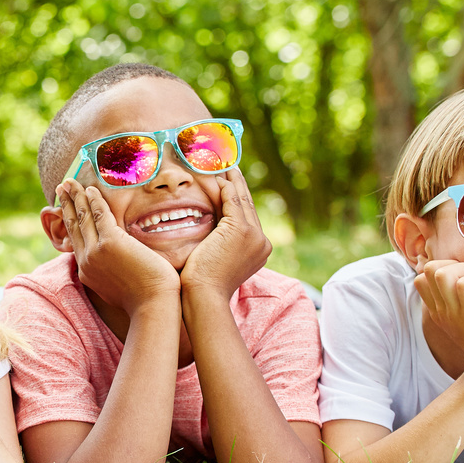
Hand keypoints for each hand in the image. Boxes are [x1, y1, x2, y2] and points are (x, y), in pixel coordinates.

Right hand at [55, 179, 178, 316]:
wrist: (152, 306)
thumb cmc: (145, 299)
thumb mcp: (118, 286)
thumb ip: (112, 271)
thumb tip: (118, 262)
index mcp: (88, 271)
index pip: (76, 240)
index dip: (70, 221)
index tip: (66, 207)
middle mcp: (87, 260)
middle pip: (74, 226)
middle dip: (67, 204)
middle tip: (62, 186)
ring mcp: (96, 252)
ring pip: (83, 218)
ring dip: (76, 197)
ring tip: (70, 182)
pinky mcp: (110, 243)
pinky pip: (100, 215)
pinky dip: (95, 200)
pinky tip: (91, 189)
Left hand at [179, 168, 271, 300]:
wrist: (204, 296)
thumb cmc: (202, 286)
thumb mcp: (217, 261)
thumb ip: (221, 245)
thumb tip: (210, 235)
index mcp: (259, 250)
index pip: (248, 218)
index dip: (240, 199)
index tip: (231, 185)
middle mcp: (262, 242)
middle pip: (248, 206)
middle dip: (238, 186)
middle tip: (230, 167)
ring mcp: (254, 236)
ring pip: (242, 201)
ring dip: (233, 181)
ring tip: (225, 166)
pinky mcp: (241, 230)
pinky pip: (233, 201)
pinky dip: (225, 187)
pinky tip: (218, 176)